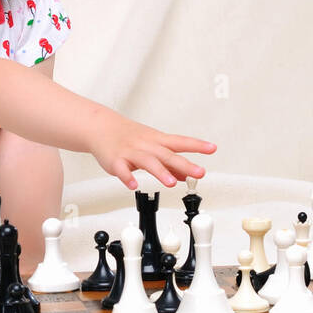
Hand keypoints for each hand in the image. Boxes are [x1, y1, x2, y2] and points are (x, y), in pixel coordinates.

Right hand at [88, 113, 216, 190]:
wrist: (100, 127)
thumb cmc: (128, 136)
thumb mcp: (152, 145)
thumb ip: (169, 162)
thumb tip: (187, 174)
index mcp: (157, 141)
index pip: (180, 142)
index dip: (197, 145)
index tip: (212, 148)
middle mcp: (146, 145)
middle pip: (167, 154)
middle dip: (184, 164)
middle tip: (199, 173)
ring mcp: (130, 152)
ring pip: (147, 161)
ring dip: (160, 171)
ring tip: (171, 182)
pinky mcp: (115, 161)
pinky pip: (121, 170)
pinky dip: (127, 177)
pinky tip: (133, 185)